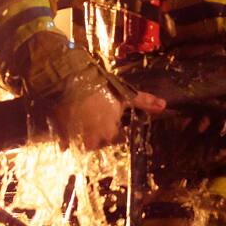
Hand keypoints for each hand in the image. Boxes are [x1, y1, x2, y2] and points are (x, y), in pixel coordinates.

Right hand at [48, 86, 165, 149]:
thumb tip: (164, 105)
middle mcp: (94, 140)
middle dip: (99, 133)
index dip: (115, 128)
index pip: (117, 137)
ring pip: (84, 144)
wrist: (69, 81)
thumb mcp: (124, 94)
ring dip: (84, 137)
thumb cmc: (100, 88)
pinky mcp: (61, 135)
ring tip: (83, 122)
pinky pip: (66, 143)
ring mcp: (76, 139)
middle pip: (100, 142)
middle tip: (96, 117)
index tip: (111, 117)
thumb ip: (144, 102)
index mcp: (110, 132)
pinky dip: (67, 140)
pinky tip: (67, 130)